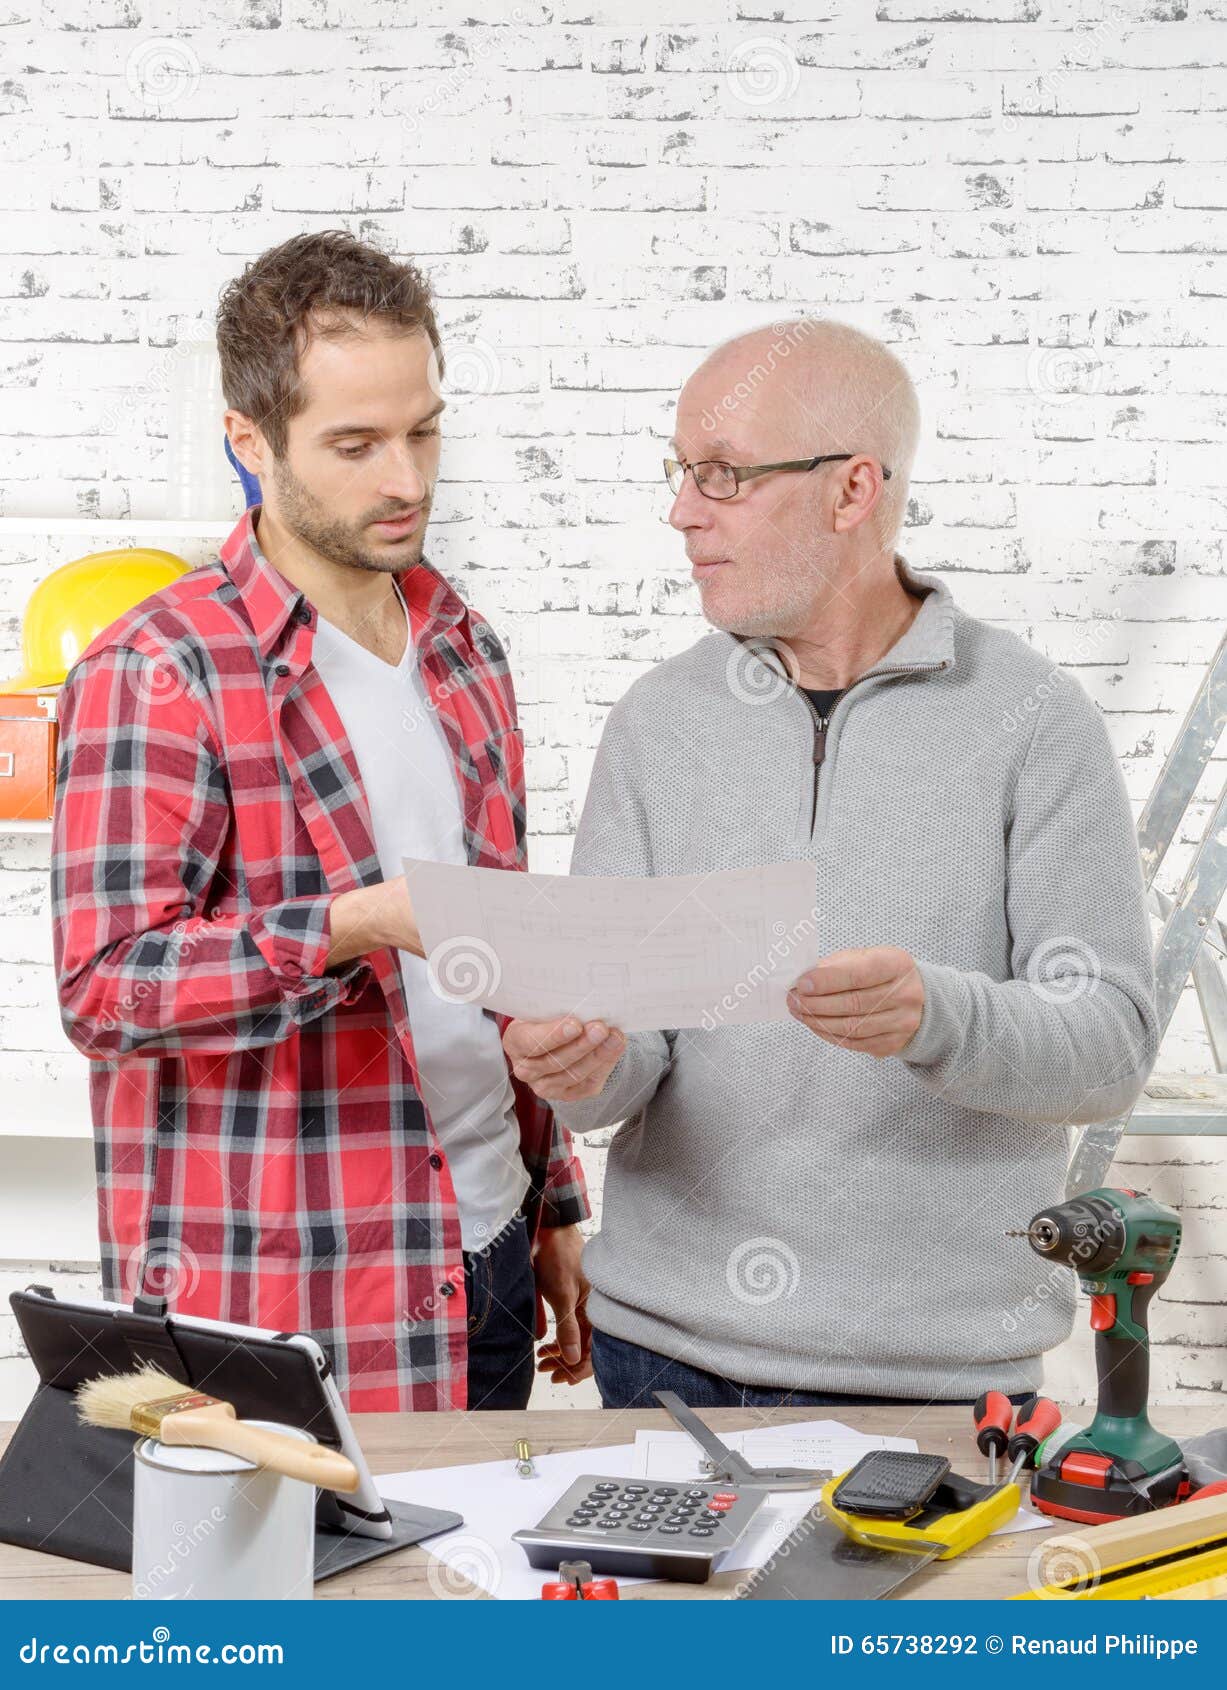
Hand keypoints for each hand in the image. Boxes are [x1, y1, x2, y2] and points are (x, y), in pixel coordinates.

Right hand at [503, 1015, 624, 1101]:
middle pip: (554, 1061)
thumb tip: (583, 1000)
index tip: (575, 1024)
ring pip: (573, 1075)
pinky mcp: (568, 1094)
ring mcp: (545, 1086)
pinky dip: (605, 1065)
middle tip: (600, 1028)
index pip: (530, 1042)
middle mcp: (526, 1069)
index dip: (553, 1035)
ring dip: (597, 1055)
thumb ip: (558, 1006)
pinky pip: (588, 1084)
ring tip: (614, 1038)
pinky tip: (615, 1048)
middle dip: (581, 1044)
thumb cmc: (550, 1016)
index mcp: (515, 1042)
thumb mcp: (545, 1007)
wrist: (559, 1035)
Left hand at [532, 1223, 592, 1384]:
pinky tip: (541, 1344)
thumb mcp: (562, 1295)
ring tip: (541, 1361)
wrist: (547, 1227)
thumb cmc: (558, 1256)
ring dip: (558, 1353)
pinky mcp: (563, 1298)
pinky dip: (554, 1339)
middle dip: (567, 1363)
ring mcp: (576, 1304)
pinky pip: (564, 1326)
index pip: (595, 1349)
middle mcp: (588, 1309)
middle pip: (584, 1346)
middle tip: (547, 1372)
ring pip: (573, 1338)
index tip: (562, 1378)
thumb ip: (568, 1328)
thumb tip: (573, 1359)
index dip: (580, 1368)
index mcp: (595, 1309)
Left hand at [787, 946, 924, 1056]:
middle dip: (816, 1003)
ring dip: (819, 1022)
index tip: (802, 984)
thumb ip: (837, 966)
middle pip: (853, 1004)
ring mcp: (902, 1022)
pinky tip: (815, 1025)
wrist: (917, 996)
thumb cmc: (882, 973)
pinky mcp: (893, 1043)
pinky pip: (855, 1044)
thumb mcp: (865, 958)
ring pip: (852, 1028)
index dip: (827, 980)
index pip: (859, 974)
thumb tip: (804, 980)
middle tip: (793, 1000)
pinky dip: (830, 1035)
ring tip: (800, 1013)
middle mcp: (905, 995)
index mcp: (897, 965)